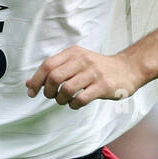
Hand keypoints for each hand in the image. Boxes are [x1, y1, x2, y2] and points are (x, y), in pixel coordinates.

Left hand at [26, 44, 141, 109]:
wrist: (128, 69)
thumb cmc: (98, 68)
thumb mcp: (76, 63)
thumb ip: (54, 71)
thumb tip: (29, 84)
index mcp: (73, 53)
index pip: (47, 65)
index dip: (36, 80)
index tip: (32, 92)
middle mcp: (83, 60)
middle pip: (54, 77)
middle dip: (47, 91)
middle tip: (51, 96)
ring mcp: (93, 73)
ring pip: (66, 89)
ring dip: (60, 100)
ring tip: (64, 101)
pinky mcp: (103, 86)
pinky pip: (81, 99)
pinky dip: (73, 105)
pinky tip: (75, 104)